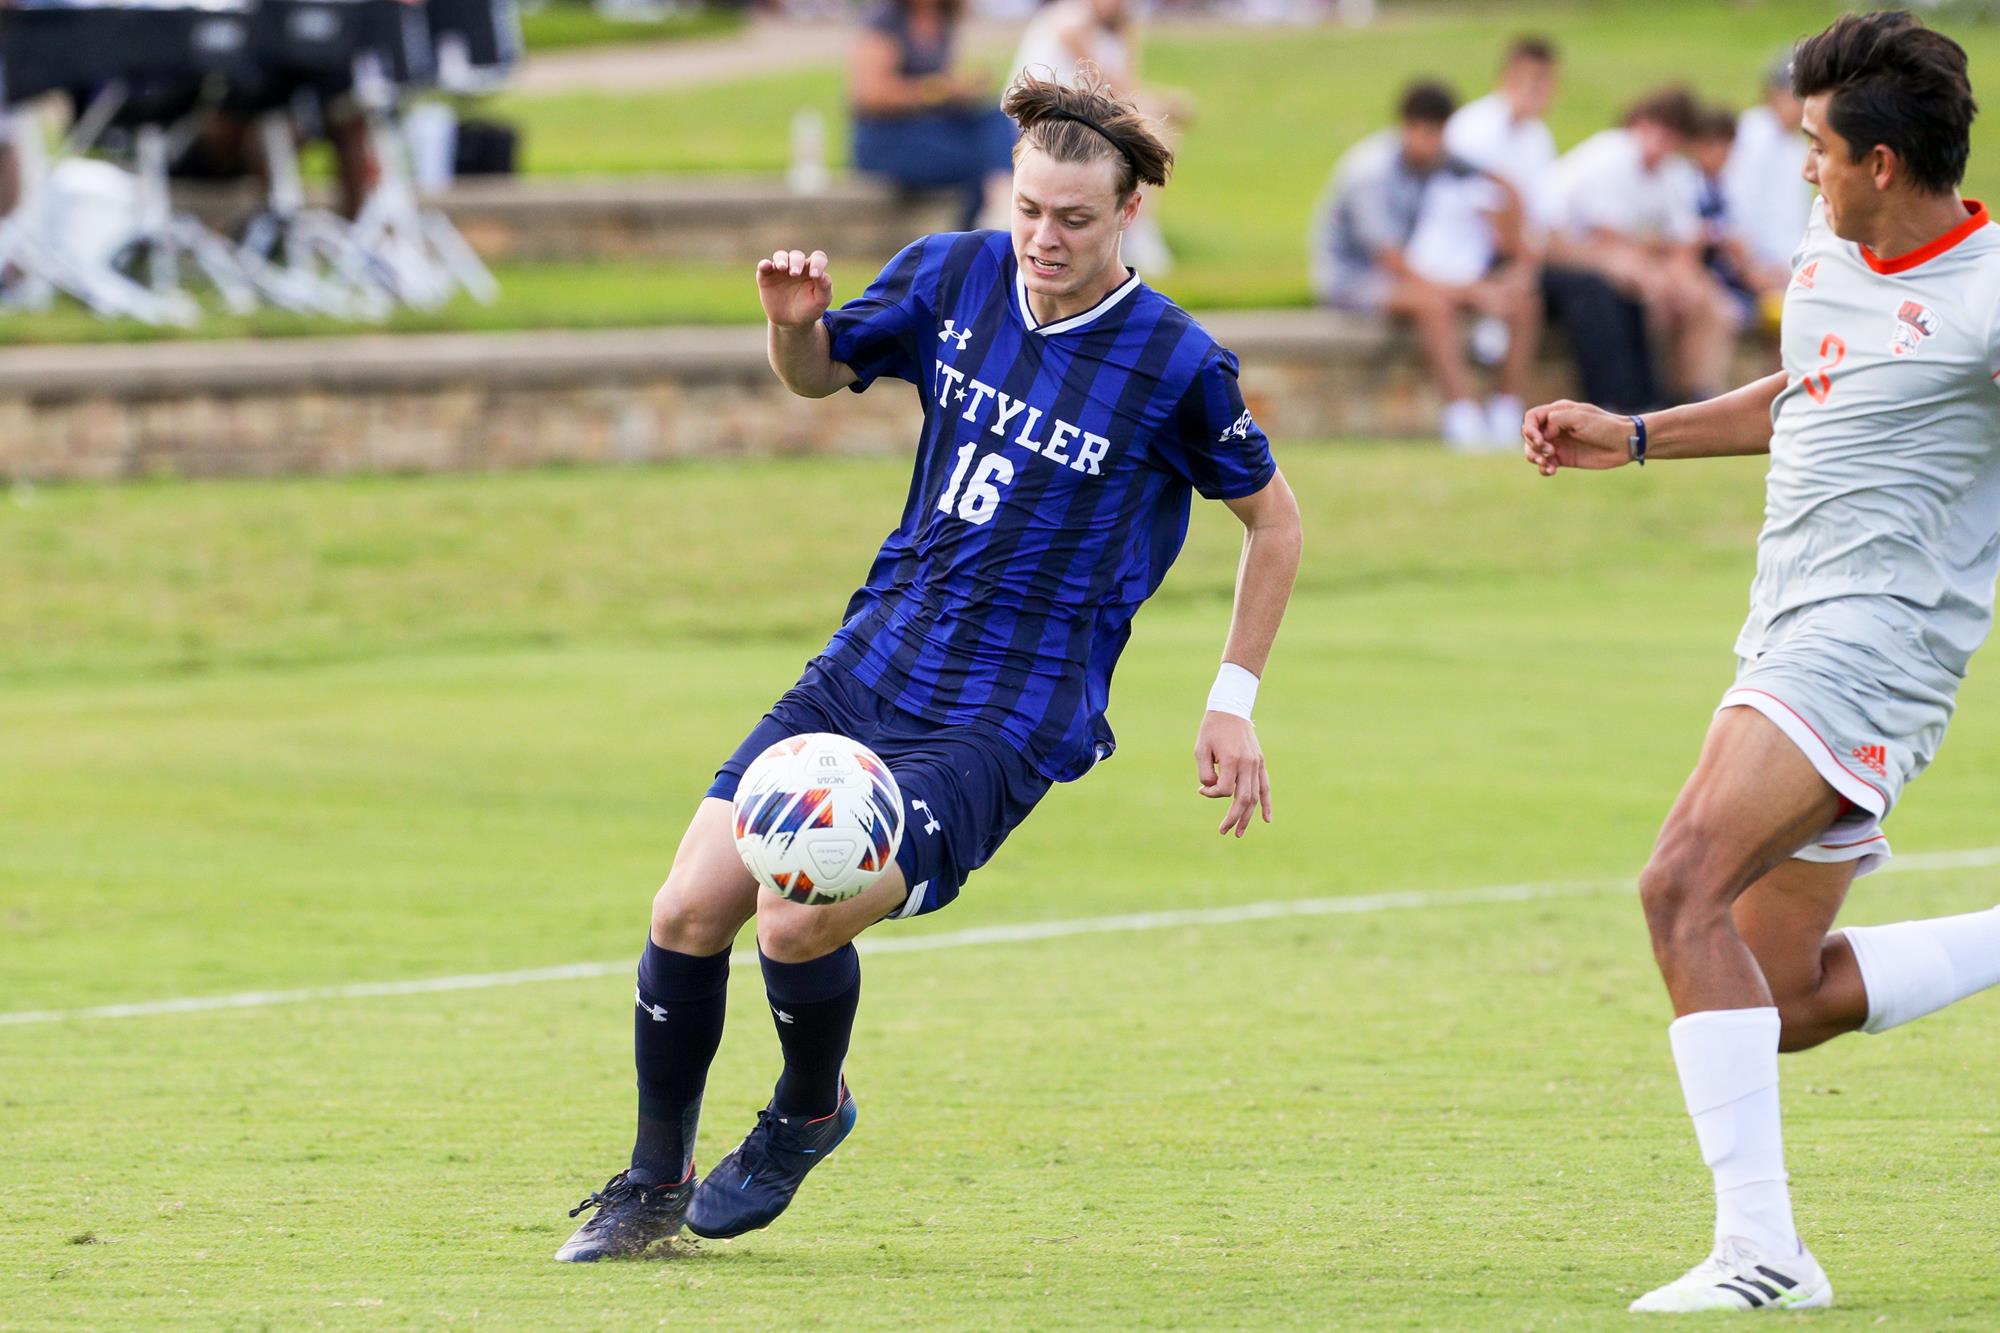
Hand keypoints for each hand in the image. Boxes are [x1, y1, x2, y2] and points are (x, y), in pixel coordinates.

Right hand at [757, 249, 831, 327]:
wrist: (791, 323)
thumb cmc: (809, 309)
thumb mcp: (821, 301)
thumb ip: (825, 286)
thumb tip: (822, 273)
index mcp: (812, 270)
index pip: (817, 258)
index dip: (817, 262)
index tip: (815, 275)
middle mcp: (797, 266)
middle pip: (797, 256)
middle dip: (797, 262)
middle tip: (795, 274)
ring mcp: (780, 270)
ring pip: (780, 256)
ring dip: (781, 259)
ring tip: (782, 268)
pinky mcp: (766, 277)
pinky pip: (764, 266)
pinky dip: (764, 264)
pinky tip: (766, 265)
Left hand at [1195, 711, 1271, 837]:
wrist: (1230, 709)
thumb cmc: (1211, 730)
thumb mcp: (1200, 750)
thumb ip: (1205, 773)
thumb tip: (1212, 790)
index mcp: (1231, 760)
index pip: (1224, 789)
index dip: (1211, 794)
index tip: (1202, 789)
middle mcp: (1247, 764)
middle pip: (1243, 799)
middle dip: (1232, 818)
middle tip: (1223, 831)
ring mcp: (1256, 764)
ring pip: (1255, 797)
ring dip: (1247, 817)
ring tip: (1239, 832)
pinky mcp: (1260, 762)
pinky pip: (1265, 787)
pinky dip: (1266, 804)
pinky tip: (1266, 819)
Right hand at [1521, 399, 1633, 476]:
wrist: (1624, 443)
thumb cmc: (1605, 426)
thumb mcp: (1580, 417)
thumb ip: (1556, 420)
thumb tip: (1543, 434)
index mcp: (1558, 412)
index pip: (1531, 418)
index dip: (1529, 429)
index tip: (1540, 440)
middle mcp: (1555, 427)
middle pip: (1529, 436)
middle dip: (1534, 445)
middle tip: (1550, 451)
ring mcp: (1558, 443)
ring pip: (1533, 451)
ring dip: (1535, 458)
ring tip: (1548, 464)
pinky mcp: (1563, 458)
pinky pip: (1545, 464)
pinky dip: (1543, 468)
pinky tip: (1552, 471)